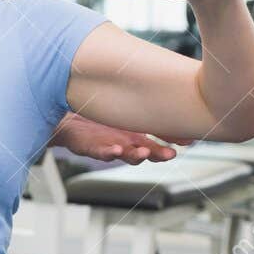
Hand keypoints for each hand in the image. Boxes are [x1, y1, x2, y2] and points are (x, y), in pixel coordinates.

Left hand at [54, 110, 194, 165]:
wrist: (65, 117)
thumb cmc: (97, 114)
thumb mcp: (126, 111)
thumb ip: (147, 108)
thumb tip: (175, 97)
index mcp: (136, 135)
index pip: (159, 141)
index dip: (172, 141)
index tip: (188, 141)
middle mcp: (125, 143)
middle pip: (145, 153)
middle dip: (158, 154)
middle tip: (170, 154)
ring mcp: (108, 146)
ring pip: (125, 156)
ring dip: (135, 156)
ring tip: (144, 153)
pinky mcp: (89, 147)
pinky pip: (100, 153)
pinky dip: (108, 153)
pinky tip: (115, 150)